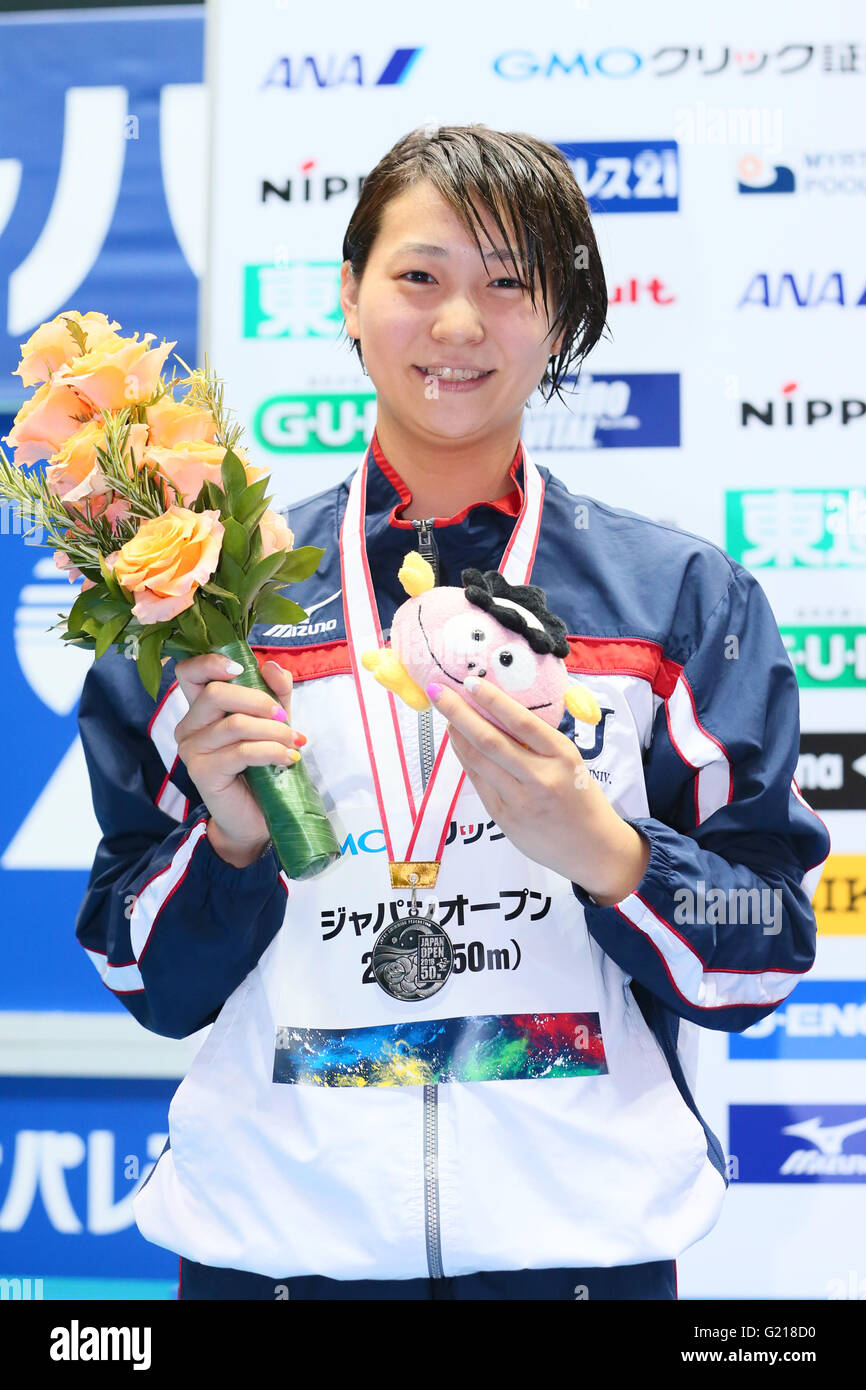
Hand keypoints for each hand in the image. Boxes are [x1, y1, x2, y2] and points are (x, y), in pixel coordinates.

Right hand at [173, 652, 303, 866]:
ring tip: (294, 742)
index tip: (242, 669)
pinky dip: (271, 751)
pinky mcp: (202, 771)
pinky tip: (287, 759)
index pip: (189, 672)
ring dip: (273, 731)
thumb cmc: (261, 767)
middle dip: (259, 700)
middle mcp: (189, 725)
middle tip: (285, 717)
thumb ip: (275, 693)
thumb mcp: (273, 722)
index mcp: (201, 707)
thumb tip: (273, 666)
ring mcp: (191, 748)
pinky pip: (241, 751)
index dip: (210, 662)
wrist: (255, 818)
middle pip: (216, 694)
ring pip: (234, 724)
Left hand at [428, 677, 649, 904]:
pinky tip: (459, 745)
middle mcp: (540, 777)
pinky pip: (480, 783)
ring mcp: (520, 801)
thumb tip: (498, 711)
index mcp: (562, 756)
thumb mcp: (570, 762)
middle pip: (490, 741)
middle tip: (437, 691)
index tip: (470, 682)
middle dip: (459, 713)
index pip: (522, 722)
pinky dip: (466, 760)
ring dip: (457, 736)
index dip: (493, 700)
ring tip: (446, 715)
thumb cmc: (582, 797)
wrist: (593, 849)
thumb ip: (539, 743)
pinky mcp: (505, 819)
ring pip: (478, 762)